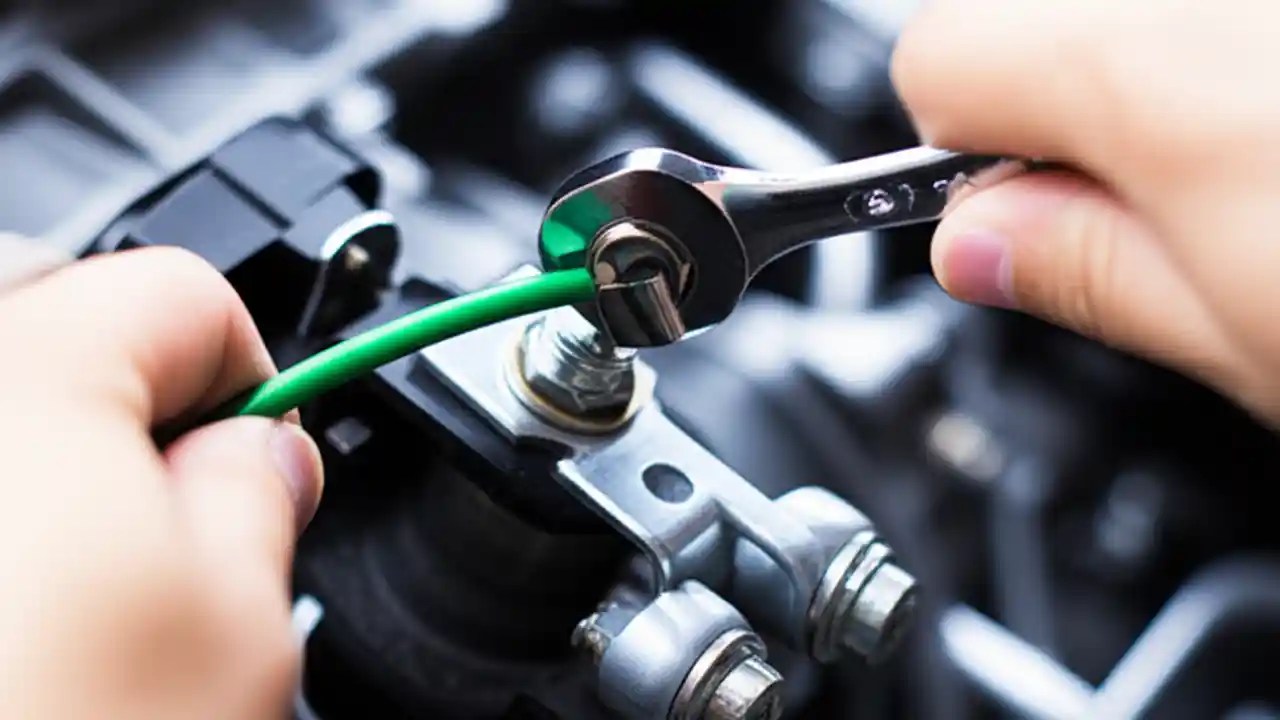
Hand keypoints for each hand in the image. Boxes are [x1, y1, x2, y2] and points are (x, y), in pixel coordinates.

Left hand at [0, 246, 322, 718]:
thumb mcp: (237, 625)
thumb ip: (265, 492)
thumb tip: (266, 452)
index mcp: (25, 370)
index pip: (188, 294)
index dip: (251, 380)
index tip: (256, 461)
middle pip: (67, 327)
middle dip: (136, 417)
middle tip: (163, 537)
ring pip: (1, 409)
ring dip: (47, 473)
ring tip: (66, 601)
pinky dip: (0, 532)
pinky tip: (8, 620)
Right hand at [892, 0, 1279, 425]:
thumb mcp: (1256, 339)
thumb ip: (1089, 271)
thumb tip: (978, 244)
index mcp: (1151, 70)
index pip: (933, 57)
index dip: (955, 155)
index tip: (1024, 215)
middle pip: (1022, 15)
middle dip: (1056, 107)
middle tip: (1165, 206)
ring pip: (1131, 11)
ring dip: (1158, 74)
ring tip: (1260, 169)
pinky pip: (1217, 11)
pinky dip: (1229, 52)